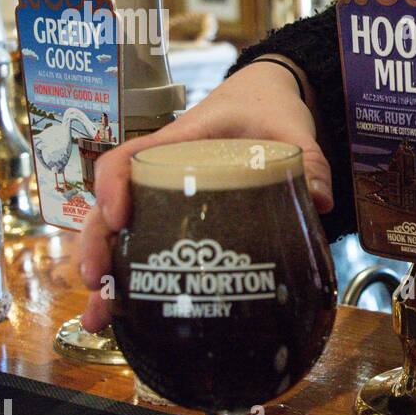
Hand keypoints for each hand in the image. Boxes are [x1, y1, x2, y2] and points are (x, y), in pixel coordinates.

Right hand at [77, 59, 331, 332]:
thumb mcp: (291, 128)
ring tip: (99, 316)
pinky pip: (149, 243)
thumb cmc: (267, 106)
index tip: (118, 217)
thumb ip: (309, 160)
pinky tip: (129, 315)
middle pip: (109, 206)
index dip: (112, 186)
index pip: (127, 158)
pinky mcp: (179, 214)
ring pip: (121, 234)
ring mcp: (165, 196)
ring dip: (107, 273)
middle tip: (96, 282)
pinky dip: (135, 278)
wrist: (267, 98)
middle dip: (97, 245)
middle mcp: (161, 172)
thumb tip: (319, 201)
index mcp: (179, 142)